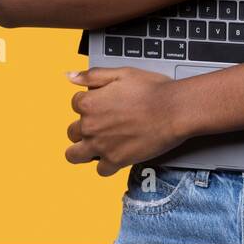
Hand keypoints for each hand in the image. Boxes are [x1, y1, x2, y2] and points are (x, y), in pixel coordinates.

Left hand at [64, 67, 188, 174]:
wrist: (174, 110)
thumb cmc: (151, 89)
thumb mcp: (121, 73)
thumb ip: (92, 75)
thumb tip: (70, 76)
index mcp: (89, 103)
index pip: (75, 103)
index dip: (89, 102)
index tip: (101, 103)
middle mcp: (90, 126)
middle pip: (72, 131)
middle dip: (83, 128)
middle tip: (101, 124)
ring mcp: (101, 146)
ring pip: (75, 155)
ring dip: (81, 151)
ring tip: (95, 146)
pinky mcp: (116, 161)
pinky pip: (101, 170)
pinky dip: (106, 165)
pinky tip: (114, 156)